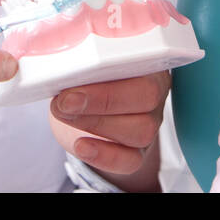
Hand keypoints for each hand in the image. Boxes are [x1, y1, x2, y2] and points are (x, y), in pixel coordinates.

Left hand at [49, 70, 169, 190]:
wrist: (80, 111)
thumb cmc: (85, 80)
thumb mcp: (84, 64)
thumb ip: (82, 60)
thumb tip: (66, 58)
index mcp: (146, 63)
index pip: (145, 60)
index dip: (114, 66)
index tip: (79, 72)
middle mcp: (154, 92)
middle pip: (147, 97)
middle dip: (103, 100)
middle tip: (66, 100)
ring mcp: (150, 125)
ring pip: (141, 130)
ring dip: (97, 124)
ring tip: (64, 115)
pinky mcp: (138, 153)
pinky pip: (130, 160)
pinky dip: (104, 156)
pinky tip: (81, 146)